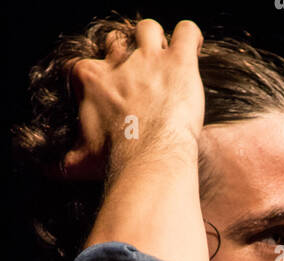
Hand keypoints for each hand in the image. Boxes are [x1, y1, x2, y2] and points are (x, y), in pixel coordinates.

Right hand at [63, 19, 203, 180]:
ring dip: (157, 41)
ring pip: (150, 30)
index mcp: (91, 78)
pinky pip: (187, 33)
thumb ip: (68, 160)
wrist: (148, 157)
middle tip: (139, 76)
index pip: (84, 64)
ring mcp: (150, 58)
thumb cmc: (116, 159)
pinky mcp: (179, 62)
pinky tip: (192, 50)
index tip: (107, 91)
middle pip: (118, 42)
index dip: (96, 75)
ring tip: (167, 60)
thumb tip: (55, 171)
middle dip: (127, 54)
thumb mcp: (83, 160)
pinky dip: (190, 37)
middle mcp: (118, 61)